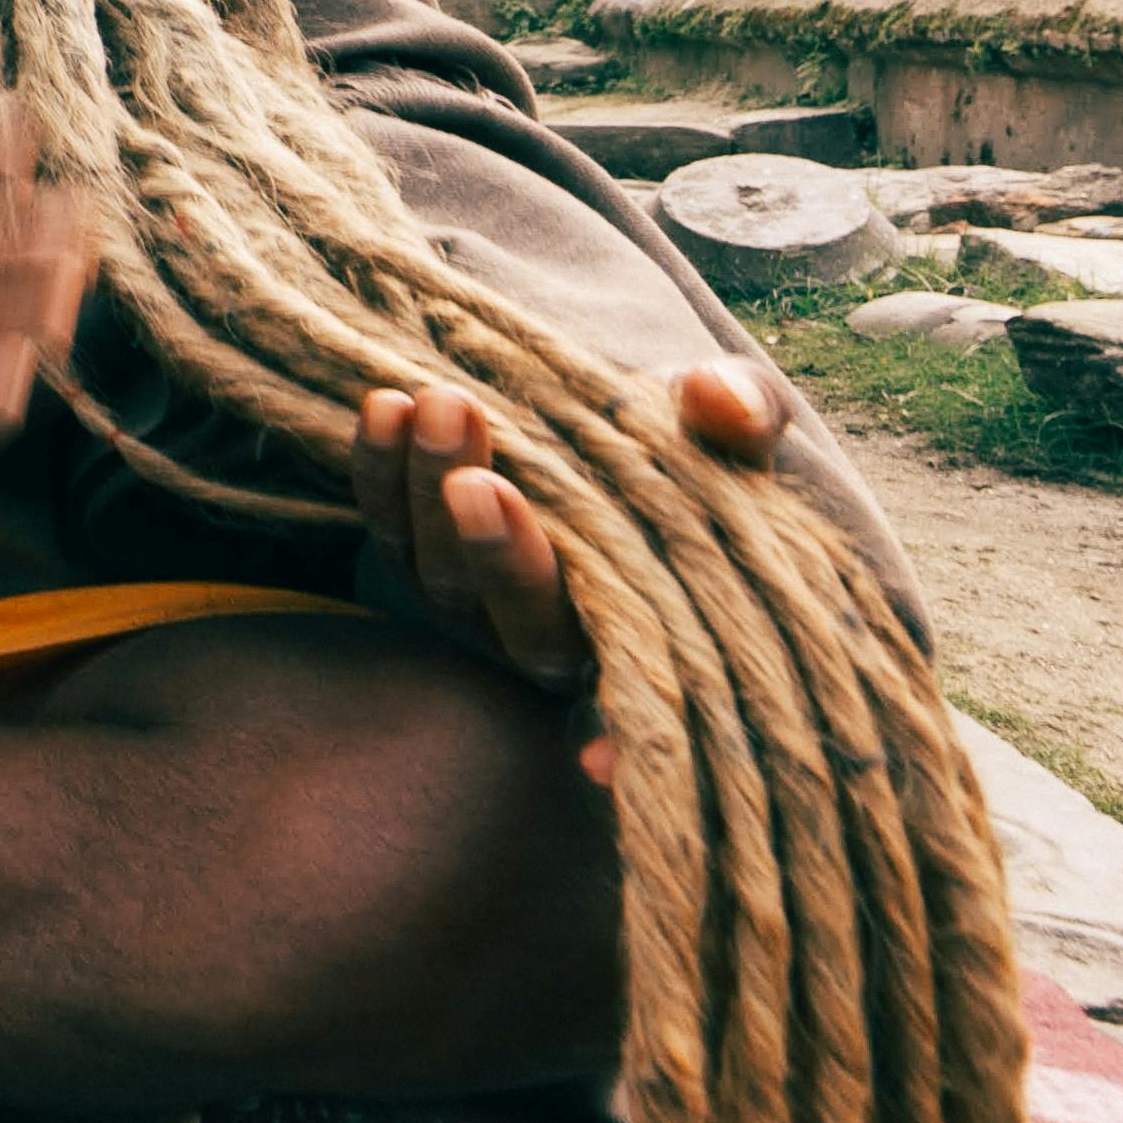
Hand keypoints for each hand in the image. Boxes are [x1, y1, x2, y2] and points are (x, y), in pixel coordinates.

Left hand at [354, 362, 782, 698]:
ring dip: (427, 488)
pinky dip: (378, 467)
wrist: (615, 429)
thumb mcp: (733, 425)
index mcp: (637, 627)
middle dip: (492, 549)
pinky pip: (383, 521)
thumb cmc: (692, 441)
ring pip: (434, 566)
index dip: (601, 701)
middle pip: (507, 612)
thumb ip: (744, 414)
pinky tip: (385, 405)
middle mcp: (543, 634)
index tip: (585, 724)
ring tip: (436, 405)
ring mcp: (466, 602)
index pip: (609, 658)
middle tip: (480, 480)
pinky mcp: (407, 557)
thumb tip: (717, 398)